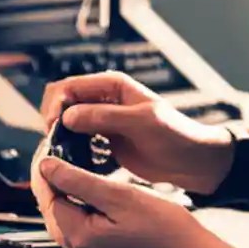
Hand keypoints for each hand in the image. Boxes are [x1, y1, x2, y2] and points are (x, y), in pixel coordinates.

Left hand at [30, 154, 248, 247]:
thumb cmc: (165, 230)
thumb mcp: (120, 196)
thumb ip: (78, 181)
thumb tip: (47, 166)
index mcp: (78, 237)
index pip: (46, 195)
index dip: (44, 166)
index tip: (50, 141)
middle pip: (52, 207)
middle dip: (52, 176)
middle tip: (60, 146)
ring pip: (66, 215)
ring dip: (66, 189)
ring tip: (73, 160)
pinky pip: (80, 225)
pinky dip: (80, 203)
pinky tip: (90, 187)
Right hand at [40, 71, 235, 193]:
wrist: (194, 161)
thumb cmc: (177, 135)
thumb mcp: (142, 123)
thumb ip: (105, 117)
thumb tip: (69, 115)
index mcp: (113, 86)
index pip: (69, 87)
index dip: (56, 105)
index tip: (54, 127)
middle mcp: (105, 100)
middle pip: (62, 103)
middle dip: (53, 121)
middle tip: (55, 143)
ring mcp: (104, 121)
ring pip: (67, 123)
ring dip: (60, 136)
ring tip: (60, 154)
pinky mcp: (106, 142)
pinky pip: (78, 142)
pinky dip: (71, 149)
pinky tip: (73, 162)